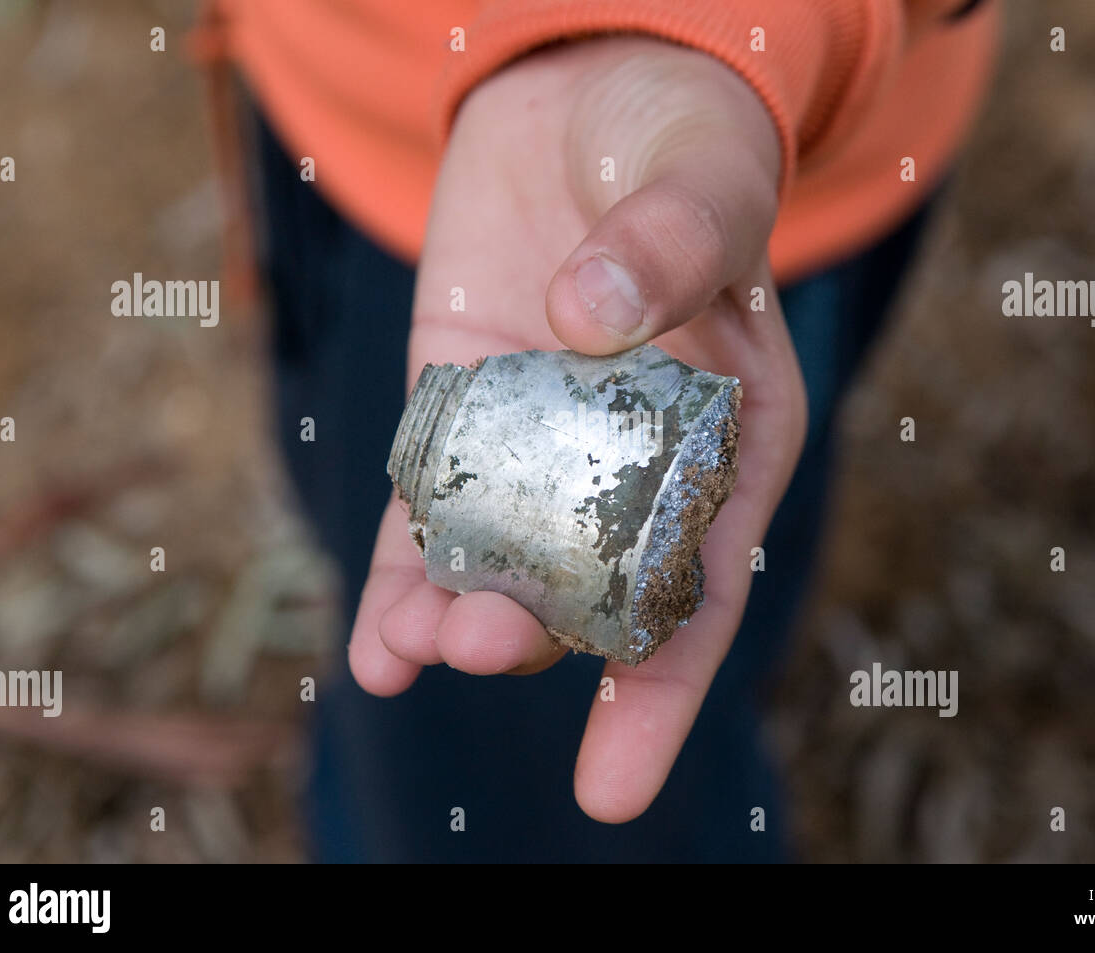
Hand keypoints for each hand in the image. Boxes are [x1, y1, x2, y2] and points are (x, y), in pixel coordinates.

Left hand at [349, 35, 806, 822]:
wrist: (590, 94)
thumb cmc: (683, 140)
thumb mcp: (705, 175)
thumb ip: (670, 243)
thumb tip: (591, 320)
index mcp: (725, 441)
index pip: (700, 587)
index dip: (661, 691)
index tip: (611, 787)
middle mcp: (631, 467)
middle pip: (586, 591)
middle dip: (534, 639)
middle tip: (473, 646)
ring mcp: (539, 447)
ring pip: (500, 565)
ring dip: (455, 619)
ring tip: (407, 649)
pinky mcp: (461, 410)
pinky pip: (429, 509)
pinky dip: (399, 576)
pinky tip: (368, 641)